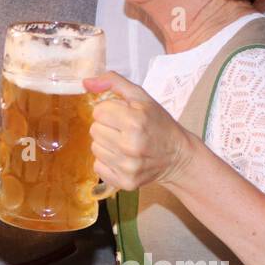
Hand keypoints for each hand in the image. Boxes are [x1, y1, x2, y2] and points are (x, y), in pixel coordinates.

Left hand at [85, 72, 195, 190]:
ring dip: (106, 144)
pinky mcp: (125, 182)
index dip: (109, 111)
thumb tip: (86, 82)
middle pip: (94, 130)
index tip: (123, 115)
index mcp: (135, 122)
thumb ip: (114, 82)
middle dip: (107, 127)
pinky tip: (123, 158)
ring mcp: (127, 167)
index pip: (98, 112)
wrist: (178, 156)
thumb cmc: (158, 124)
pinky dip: (107, 162)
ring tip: (124, 144)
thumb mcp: (142, 97)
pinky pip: (98, 166)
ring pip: (94, 148)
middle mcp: (130, 146)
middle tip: (124, 130)